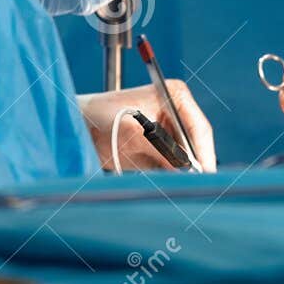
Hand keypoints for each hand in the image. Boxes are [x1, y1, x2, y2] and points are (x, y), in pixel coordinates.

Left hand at [79, 84, 216, 172]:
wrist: (79, 127)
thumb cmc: (99, 118)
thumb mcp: (131, 133)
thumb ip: (160, 149)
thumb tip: (184, 167)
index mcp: (175, 95)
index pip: (198, 127)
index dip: (203, 152)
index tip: (204, 174)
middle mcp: (178, 112)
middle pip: (196, 145)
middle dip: (194, 167)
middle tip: (194, 187)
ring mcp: (171, 132)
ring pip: (186, 160)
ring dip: (180, 174)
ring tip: (168, 185)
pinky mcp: (162, 150)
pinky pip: (173, 169)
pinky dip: (168, 177)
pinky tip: (158, 182)